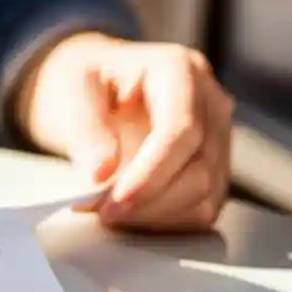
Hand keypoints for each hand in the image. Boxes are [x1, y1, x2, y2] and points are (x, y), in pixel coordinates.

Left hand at [18, 33, 233, 231]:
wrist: (97, 86)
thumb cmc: (85, 81)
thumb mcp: (73, 89)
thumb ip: (86, 129)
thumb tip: (102, 173)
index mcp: (180, 70)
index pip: (182, 130)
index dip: (151, 174)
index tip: (115, 202)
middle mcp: (211, 102)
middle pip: (199, 169)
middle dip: (149, 201)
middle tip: (98, 211)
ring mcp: (219, 137)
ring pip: (205, 196)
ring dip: (155, 215)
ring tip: (108, 210)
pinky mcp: (215, 169)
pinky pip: (202, 209)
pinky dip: (164, 221)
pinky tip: (130, 213)